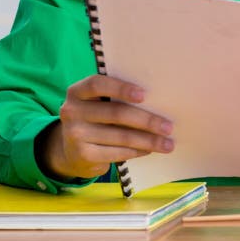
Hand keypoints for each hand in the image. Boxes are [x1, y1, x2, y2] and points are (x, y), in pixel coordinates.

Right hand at [37, 74, 174, 180]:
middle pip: (116, 113)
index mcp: (77, 91)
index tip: (144, 95)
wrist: (70, 150)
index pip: (97, 84)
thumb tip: (157, 99)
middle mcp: (72, 111)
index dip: (121, 88)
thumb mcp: (97, 103)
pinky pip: (117, 152)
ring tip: (167, 143)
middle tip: (168, 126)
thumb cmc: (95, 118)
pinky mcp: (83, 155)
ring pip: (121, 136)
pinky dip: (137, 151)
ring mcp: (76, 135)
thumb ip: (115, 97)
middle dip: (147, 120)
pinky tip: (149, 150)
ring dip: (148, 140)